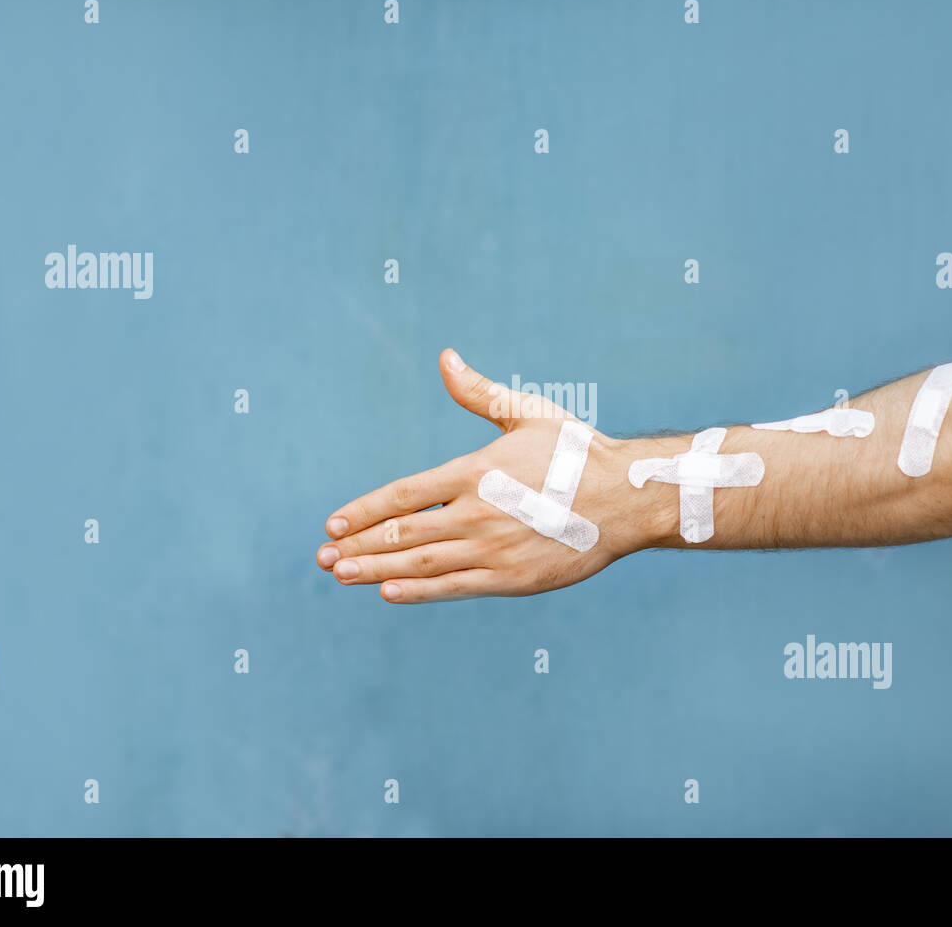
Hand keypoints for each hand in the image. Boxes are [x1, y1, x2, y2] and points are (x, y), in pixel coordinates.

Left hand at [316, 349, 676, 603]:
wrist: (629, 498)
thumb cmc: (578, 453)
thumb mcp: (528, 414)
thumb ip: (480, 393)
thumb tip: (445, 358)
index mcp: (476, 471)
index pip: (405, 494)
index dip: (365, 510)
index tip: (333, 523)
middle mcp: (478, 512)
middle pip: (404, 532)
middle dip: (358, 545)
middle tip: (322, 557)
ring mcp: (494, 548)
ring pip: (421, 562)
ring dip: (376, 569)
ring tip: (340, 574)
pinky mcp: (513, 578)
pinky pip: (455, 587)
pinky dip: (418, 590)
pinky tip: (387, 592)